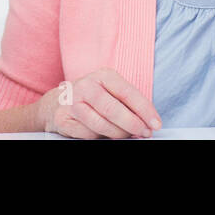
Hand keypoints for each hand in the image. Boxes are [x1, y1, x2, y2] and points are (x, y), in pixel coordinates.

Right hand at [35, 67, 161, 138]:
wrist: (58, 102)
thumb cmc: (94, 98)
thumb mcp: (111, 92)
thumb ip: (128, 104)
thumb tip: (147, 123)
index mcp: (103, 76)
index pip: (127, 93)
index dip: (144, 110)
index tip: (156, 124)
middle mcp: (86, 86)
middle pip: (112, 109)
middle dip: (132, 124)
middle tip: (143, 133)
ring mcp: (72, 102)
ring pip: (100, 125)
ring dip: (117, 134)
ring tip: (124, 135)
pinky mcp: (63, 119)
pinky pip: (87, 135)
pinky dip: (99, 137)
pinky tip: (103, 134)